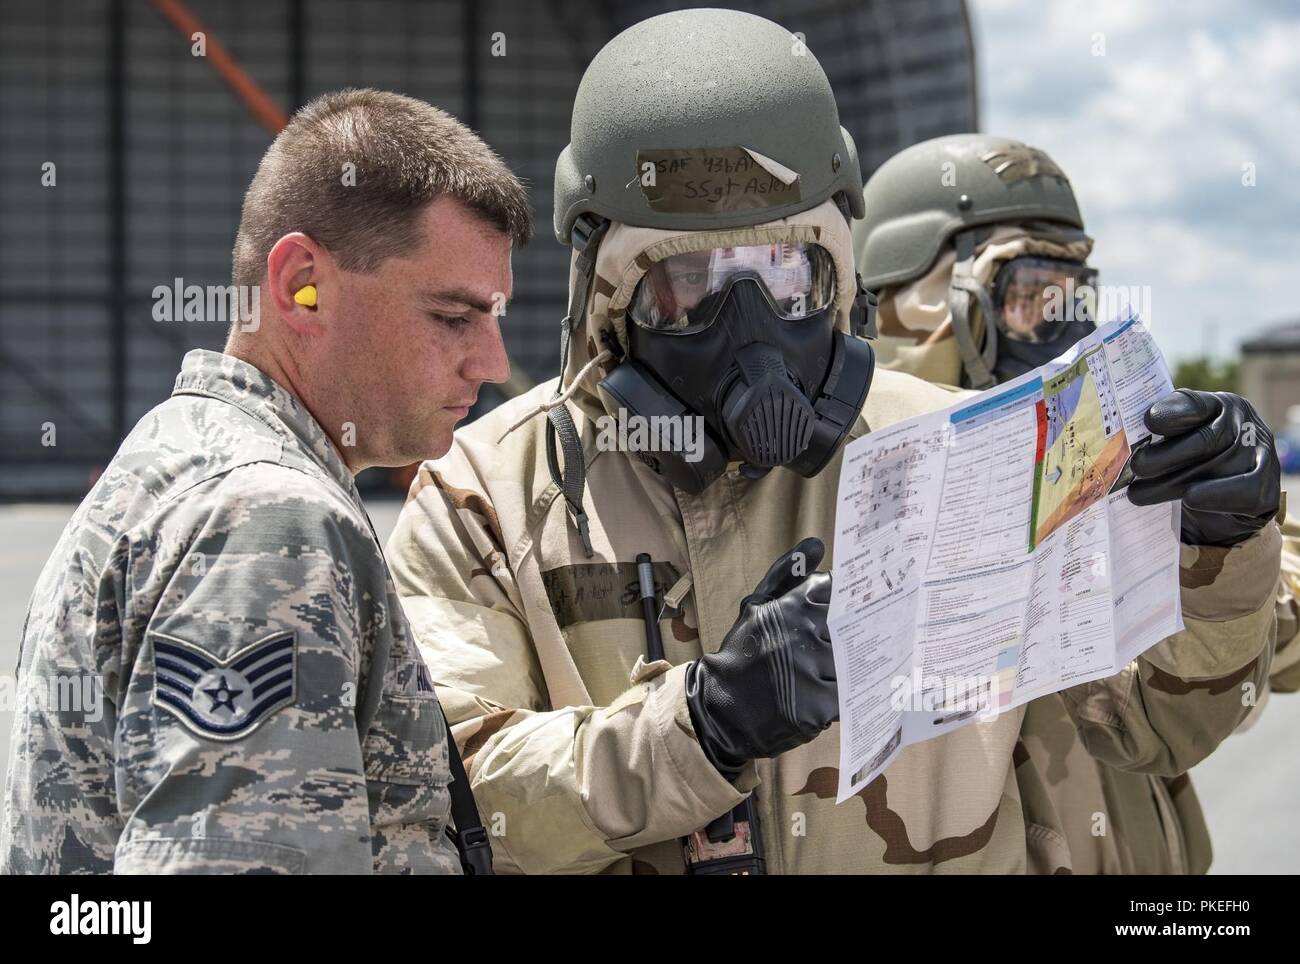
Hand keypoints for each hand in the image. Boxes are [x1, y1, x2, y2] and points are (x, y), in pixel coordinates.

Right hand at [685, 537, 837, 777]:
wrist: (723, 706)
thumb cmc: (743, 650)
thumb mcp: (757, 604)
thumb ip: (787, 573)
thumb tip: (817, 545)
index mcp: (793, 608)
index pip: (840, 593)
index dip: (845, 600)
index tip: (848, 606)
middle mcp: (805, 637)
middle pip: (853, 629)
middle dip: (851, 635)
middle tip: (842, 644)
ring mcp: (813, 673)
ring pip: (851, 663)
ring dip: (846, 666)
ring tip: (827, 672)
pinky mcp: (818, 707)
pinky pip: (847, 695)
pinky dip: (841, 695)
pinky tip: (823, 693)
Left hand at [1127, 389, 1279, 546]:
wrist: (1226, 503)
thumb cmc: (1190, 463)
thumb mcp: (1177, 441)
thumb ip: (1158, 435)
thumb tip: (1120, 442)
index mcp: (1217, 406)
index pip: (1195, 404)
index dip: (1173, 412)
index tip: (1148, 421)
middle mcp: (1242, 424)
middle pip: (1204, 440)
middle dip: (1165, 456)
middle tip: (1136, 467)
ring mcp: (1259, 454)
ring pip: (1215, 468)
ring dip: (1172, 484)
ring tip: (1137, 494)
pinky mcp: (1266, 486)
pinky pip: (1241, 491)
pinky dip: (1215, 495)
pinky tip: (1190, 499)